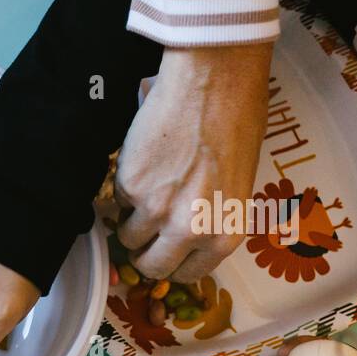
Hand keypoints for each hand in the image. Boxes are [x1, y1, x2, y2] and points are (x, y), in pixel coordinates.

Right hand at [114, 43, 271, 281]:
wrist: (213, 81)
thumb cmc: (237, 122)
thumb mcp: (238, 185)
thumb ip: (213, 218)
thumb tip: (187, 237)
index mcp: (224, 234)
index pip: (187, 274)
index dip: (173, 262)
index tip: (166, 250)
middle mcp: (190, 230)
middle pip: (152, 267)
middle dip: (145, 253)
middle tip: (145, 233)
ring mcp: (156, 209)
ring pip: (127, 237)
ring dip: (131, 220)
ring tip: (145, 191)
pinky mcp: (130, 185)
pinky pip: (118, 201)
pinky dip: (125, 187)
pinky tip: (145, 162)